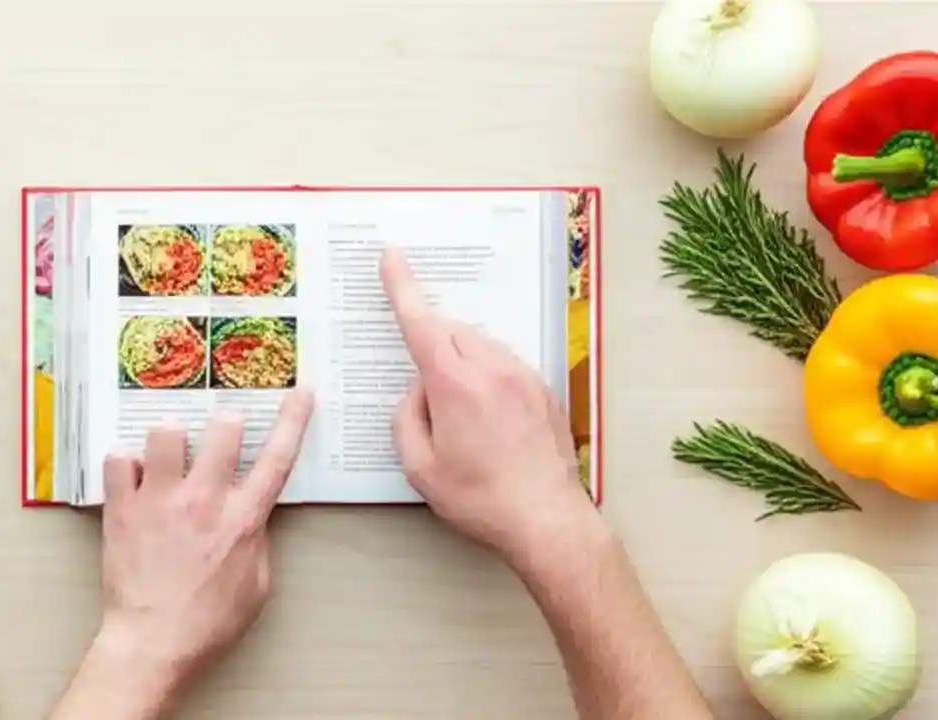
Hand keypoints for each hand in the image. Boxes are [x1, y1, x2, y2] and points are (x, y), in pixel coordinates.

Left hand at [94, 390, 313, 706]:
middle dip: (226, 422)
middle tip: (219, 435)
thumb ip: (257, 539)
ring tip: (166, 456)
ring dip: (169, 438)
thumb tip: (253, 513)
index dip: (294, 419)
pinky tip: (131, 478)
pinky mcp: (123, 509)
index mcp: (243, 519)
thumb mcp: (256, 585)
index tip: (301, 392)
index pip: (278, 458)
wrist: (153, 645)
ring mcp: (160, 501)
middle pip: (223, 428)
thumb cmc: (207, 622)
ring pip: (166, 432)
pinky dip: (124, 463)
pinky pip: (118, 459)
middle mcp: (204, 501)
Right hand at [380, 247, 594, 565]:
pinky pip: (505, 365)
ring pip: (480, 346)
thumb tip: (416, 393)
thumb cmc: (481, 499)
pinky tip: (489, 419)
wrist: (546, 519)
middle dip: (432, 344)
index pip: (421, 324)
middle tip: (426, 391)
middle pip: (452, 331)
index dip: (402, 288)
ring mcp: (523, 377)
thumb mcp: (420, 468)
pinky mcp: (544, 390)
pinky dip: (488, 376)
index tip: (391, 258)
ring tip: (463, 415)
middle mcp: (492, 370)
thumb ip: (406, 418)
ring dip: (461, 362)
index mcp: (456, 385)